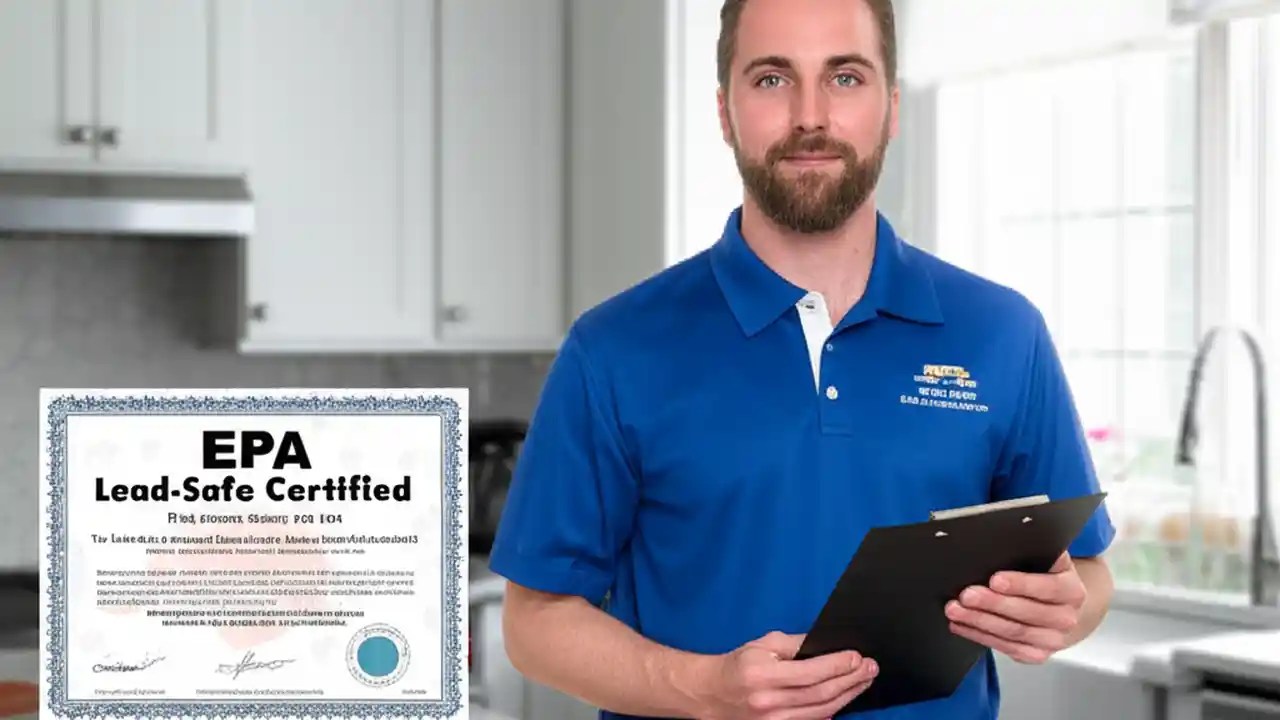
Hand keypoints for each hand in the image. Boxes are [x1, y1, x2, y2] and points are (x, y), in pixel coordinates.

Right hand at [694, 631, 877, 719]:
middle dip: (851, 680)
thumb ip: (794, 644)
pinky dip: (831, 712)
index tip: (858, 656)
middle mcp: (770, 703)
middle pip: (822, 694)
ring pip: (822, 712)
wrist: (711, 695)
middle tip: (871, 668)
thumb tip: (826, 644)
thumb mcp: (762, 645)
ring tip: (864, 682)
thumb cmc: (738, 665)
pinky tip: (845, 700)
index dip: (838, 665)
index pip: (812, 672)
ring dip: (848, 696)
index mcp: (764, 676)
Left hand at [945, 552, 1086, 664]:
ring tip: (955, 609)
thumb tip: (1005, 538)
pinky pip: (1005, 647)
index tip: (995, 579)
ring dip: (980, 621)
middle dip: (992, 603)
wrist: (1060, 608)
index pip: (1048, 587)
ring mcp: (1052, 639)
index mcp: (1072, 590)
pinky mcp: (1036, 654)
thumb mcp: (1046, 560)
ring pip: (1013, 632)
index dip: (1021, 584)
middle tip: (966, 594)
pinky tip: (961, 625)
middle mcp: (1066, 618)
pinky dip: (979, 635)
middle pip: (1026, 612)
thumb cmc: (1045, 578)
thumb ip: (1032, 551)